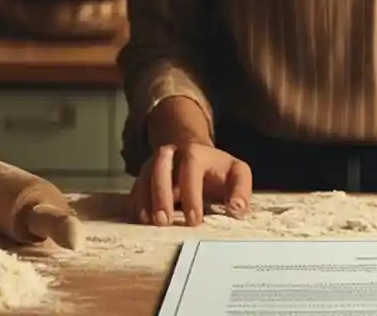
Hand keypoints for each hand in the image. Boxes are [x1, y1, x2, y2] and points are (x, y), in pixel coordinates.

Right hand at [130, 140, 252, 226]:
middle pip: (161, 169)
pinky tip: (140, 221)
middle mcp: (171, 154)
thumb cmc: (217, 169)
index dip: (192, 195)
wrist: (192, 153)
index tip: (194, 220)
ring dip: (146, 201)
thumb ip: (241, 189)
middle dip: (161, 195)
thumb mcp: (237, 172)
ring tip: (150, 223)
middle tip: (165, 222)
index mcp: (196, 153)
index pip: (191, 169)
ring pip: (144, 178)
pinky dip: (136, 204)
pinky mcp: (143, 176)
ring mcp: (153, 164)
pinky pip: (135, 188)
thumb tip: (236, 208)